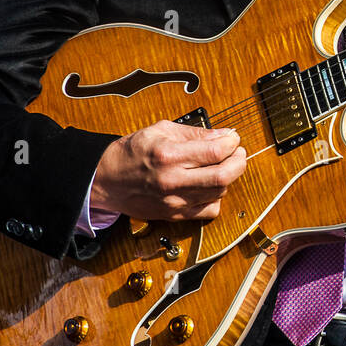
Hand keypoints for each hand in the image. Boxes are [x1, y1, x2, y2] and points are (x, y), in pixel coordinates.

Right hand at [90, 120, 246, 221]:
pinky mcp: (175, 214)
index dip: (231, 143)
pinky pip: (209, 211)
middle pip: (223, 176)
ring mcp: (174, 201)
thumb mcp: (161, 130)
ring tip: (224, 165)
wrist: (107, 179)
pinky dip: (217, 197)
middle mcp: (172, 180)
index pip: (215, 152)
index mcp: (168, 155)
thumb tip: (224, 135)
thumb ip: (195, 133)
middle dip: (239, 161)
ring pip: (219, 193)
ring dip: (229, 177)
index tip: (233, 138)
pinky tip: (211, 185)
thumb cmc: (132, 152)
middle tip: (238, 153)